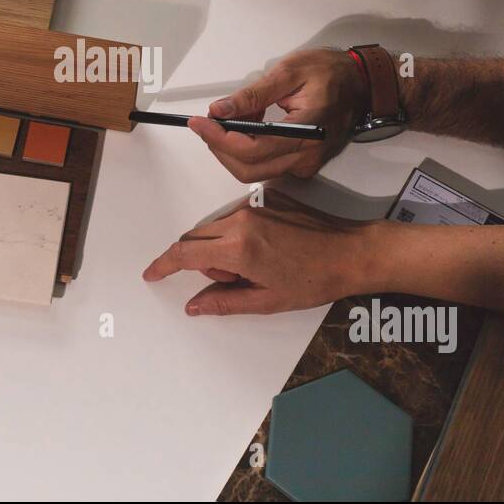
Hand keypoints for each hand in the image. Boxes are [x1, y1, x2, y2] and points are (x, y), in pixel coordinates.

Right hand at [142, 190, 382, 315]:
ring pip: (214, 226)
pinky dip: (237, 235)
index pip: (184, 253)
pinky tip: (265, 250)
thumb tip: (194, 305)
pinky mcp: (265, 199)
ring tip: (256, 266)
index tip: (153, 274)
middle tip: (233, 280)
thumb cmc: (314, 280)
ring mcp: (253, 206)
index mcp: (238, 248)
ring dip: (220, 248)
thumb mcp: (266, 301)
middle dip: (201, 261)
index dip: (163, 265)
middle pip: (195, 237)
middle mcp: (241, 220)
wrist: (349, 253)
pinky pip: (235, 216)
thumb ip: (223, 301)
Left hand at [188, 49, 366, 181]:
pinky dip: (248, 150)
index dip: (219, 139)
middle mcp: (306, 155)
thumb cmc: (330, 72)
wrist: (361, 84)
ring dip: (234, 148)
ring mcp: (306, 164)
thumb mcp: (289, 71)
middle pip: (248, 168)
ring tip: (236, 116)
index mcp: (306, 131)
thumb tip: (220, 110)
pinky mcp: (303, 164)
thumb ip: (252, 94)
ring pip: (254, 170)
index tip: (199, 123)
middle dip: (220, 146)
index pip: (252, 149)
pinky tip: (252, 125)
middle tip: (209, 121)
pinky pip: (266, 166)